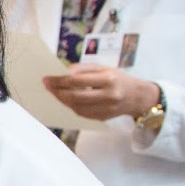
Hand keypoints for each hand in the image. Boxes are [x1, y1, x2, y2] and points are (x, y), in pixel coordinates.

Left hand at [42, 66, 160, 121]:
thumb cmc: (118, 79)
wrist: (137, 96)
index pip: (77, 81)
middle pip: (75, 97)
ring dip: (61, 100)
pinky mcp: (103, 118)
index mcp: (108, 80)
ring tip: (54, 92)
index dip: (59, 81)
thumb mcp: (103, 68)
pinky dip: (71, 106)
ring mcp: (106, 109)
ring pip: (76, 107)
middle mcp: (108, 96)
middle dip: (57, 92)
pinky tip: (65, 99)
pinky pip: (81, 113)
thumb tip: (64, 72)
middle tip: (47, 85)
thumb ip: (83, 68)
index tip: (47, 78)